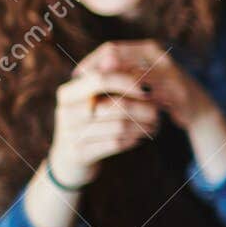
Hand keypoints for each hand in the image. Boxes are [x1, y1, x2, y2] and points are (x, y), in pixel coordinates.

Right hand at [47, 69, 160, 186]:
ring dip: (143, 125)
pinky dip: (134, 139)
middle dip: (142, 108)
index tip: (148, 88)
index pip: (100, 79)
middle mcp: (65, 112)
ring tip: (156, 124)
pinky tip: (142, 137)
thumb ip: (108, 85)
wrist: (69, 160)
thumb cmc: (88, 123)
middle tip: (160, 110)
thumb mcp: (91, 102)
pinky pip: (116, 143)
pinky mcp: (80, 153)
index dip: (127, 81)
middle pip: (115, 105)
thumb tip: (138, 66)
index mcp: (68, 93)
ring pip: (119, 126)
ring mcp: (71, 134)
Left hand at [77, 41, 217, 132]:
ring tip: (96, 104)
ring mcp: (170, 76)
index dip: (91, 61)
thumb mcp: (142, 75)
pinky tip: (116, 115)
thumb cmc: (163, 91)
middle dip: (98, 76)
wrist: (199, 108)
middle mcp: (160, 58)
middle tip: (83, 91)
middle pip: (118, 61)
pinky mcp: (176, 95)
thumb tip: (85, 71)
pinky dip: (129, 107)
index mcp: (149, 49)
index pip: (111, 49)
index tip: (77, 77)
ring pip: (130, 81)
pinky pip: (146, 100)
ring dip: (111, 93)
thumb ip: (121, 69)